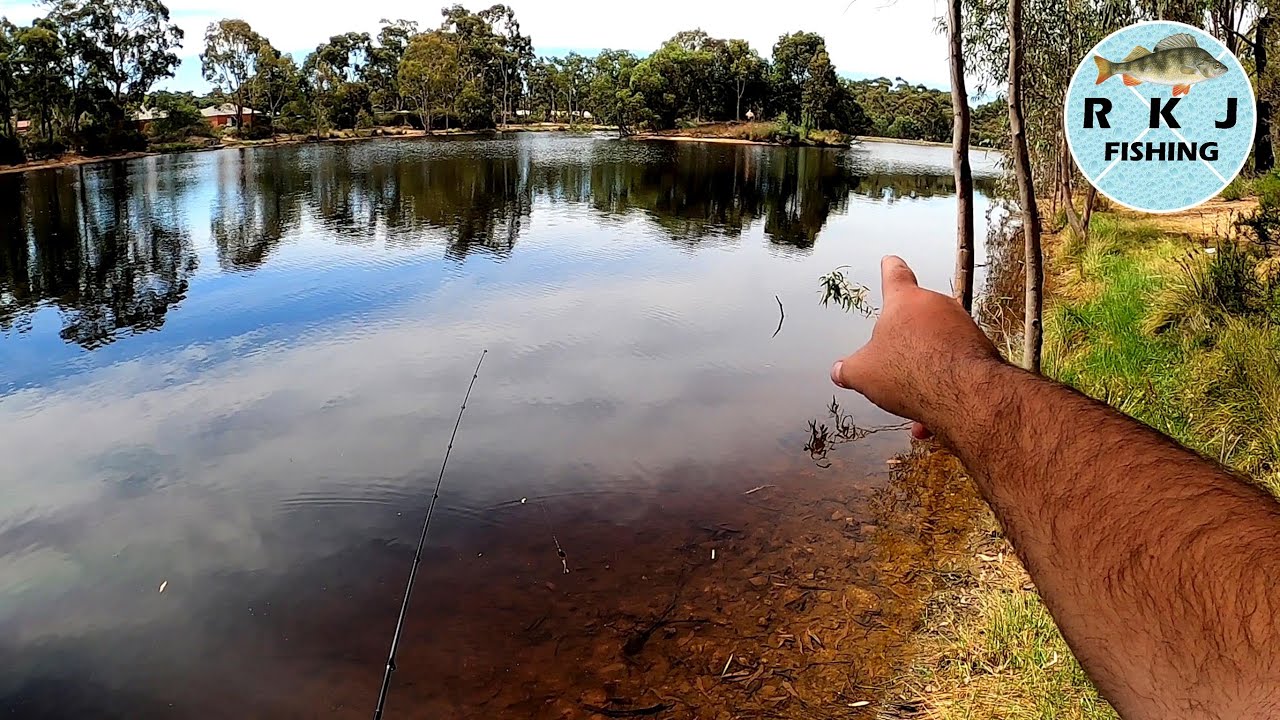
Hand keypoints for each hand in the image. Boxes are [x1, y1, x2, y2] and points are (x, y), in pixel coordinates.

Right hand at [830, 256, 1000, 439]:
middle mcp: (939, 306)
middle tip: (893, 372)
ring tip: (912, 408)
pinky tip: (930, 421)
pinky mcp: (983, 351)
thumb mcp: (863, 373)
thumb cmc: (910, 372)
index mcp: (905, 302)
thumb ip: (849, 369)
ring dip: (924, 376)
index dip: (890, 269)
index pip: (895, 276)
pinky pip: (955, 369)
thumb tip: (839, 371)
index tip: (890, 260)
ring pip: (937, 351)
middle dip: (905, 347)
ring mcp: (964, 328)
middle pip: (916, 321)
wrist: (964, 394)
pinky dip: (942, 391)